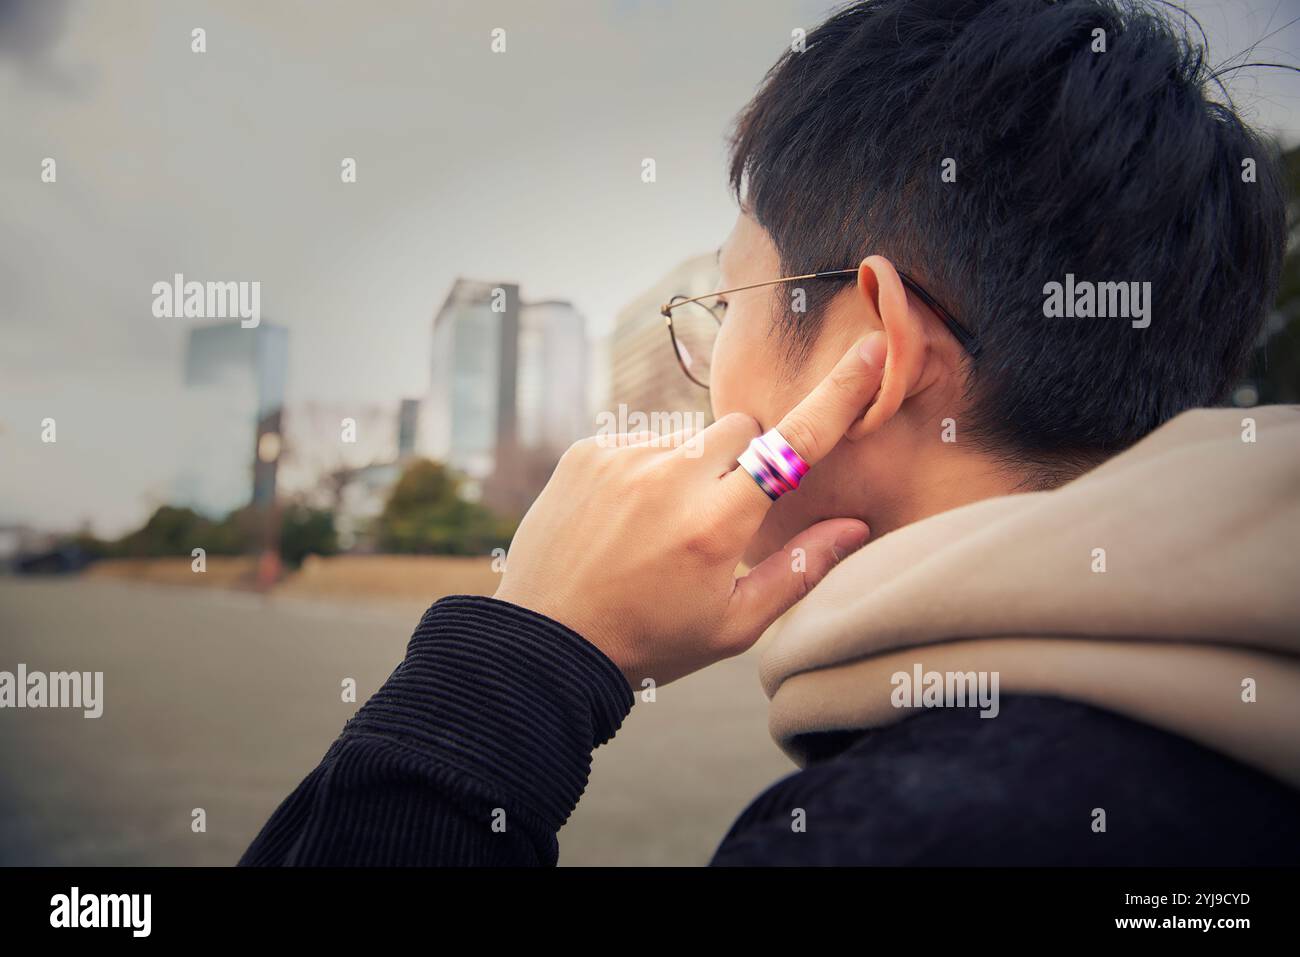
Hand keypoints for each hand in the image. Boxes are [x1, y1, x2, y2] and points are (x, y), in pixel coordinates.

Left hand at [494, 332, 887, 686]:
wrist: (545, 643)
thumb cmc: (650, 641)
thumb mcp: (733, 626)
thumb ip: (799, 571)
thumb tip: (856, 526)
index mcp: (716, 524)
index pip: (794, 444)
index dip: (838, 395)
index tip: (870, 347)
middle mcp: (670, 477)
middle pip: (740, 429)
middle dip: (743, 461)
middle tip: (715, 519)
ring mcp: (622, 458)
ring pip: (688, 437)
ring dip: (689, 470)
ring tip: (655, 530)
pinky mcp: (586, 451)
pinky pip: (640, 441)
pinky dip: (644, 471)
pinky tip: (623, 520)